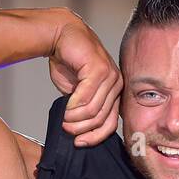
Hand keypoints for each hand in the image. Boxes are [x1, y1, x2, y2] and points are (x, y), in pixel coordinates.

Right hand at [48, 16, 121, 146]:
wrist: (61, 36)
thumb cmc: (69, 63)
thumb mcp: (78, 94)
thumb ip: (85, 110)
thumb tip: (81, 134)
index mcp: (114, 92)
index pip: (110, 124)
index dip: (94, 138)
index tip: (78, 143)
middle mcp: (117, 84)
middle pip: (101, 119)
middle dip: (82, 129)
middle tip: (66, 129)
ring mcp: (111, 75)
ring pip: (94, 110)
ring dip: (76, 119)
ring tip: (64, 119)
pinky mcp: (100, 68)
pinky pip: (87, 97)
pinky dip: (74, 106)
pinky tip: (66, 107)